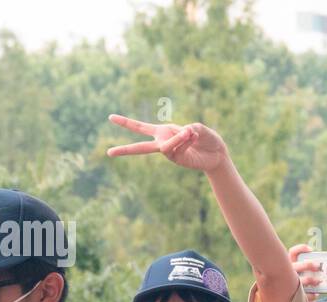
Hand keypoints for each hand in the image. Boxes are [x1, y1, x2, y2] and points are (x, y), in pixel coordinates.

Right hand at [107, 114, 229, 171]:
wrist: (218, 154)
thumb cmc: (207, 139)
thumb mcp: (198, 128)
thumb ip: (189, 129)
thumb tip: (183, 134)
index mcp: (163, 132)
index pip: (141, 127)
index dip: (126, 122)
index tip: (109, 117)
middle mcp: (163, 143)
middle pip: (140, 147)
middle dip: (125, 150)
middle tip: (108, 152)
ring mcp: (170, 153)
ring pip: (164, 146)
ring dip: (178, 138)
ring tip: (191, 133)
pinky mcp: (178, 160)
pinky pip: (177, 149)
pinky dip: (185, 142)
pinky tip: (194, 138)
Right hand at [289, 243, 325, 292]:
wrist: (298, 298)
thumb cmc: (306, 281)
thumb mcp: (308, 273)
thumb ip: (314, 269)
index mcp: (293, 264)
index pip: (293, 253)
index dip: (301, 249)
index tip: (311, 250)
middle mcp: (290, 272)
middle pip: (296, 266)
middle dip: (307, 265)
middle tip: (317, 267)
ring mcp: (290, 284)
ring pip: (299, 280)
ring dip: (310, 280)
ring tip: (319, 281)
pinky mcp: (294, 296)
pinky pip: (303, 294)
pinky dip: (311, 294)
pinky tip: (316, 294)